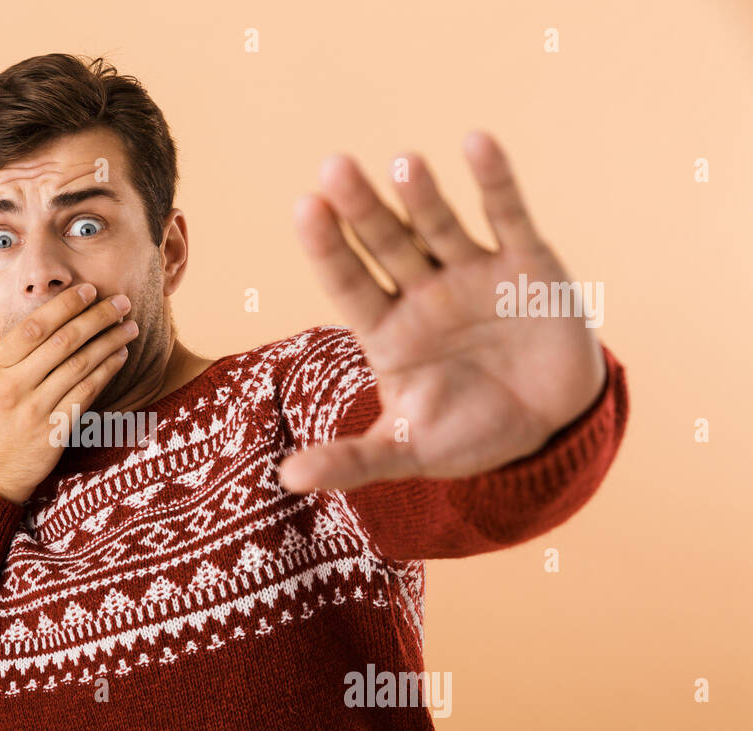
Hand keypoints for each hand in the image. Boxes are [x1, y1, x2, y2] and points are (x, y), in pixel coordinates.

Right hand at [0, 283, 137, 503]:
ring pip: (79, 367)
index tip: (89, 290)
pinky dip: (105, 373)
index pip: (33, 327)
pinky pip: (85, 396)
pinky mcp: (54, 433)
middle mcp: (13, 387)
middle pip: (62, 342)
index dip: (65, 305)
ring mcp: (34, 411)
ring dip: (108, 343)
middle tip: (121, 303)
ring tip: (129, 327)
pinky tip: (119, 358)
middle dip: (96, 318)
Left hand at [278, 131, 607, 493]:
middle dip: (363, 210)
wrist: (549, 426)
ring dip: (422, 196)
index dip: (329, 248)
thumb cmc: (467, 434)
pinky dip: (495, 181)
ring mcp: (472, 273)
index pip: (348, 282)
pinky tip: (476, 143)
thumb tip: (287, 479)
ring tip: (404, 164)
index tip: (306, 208)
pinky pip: (507, 216)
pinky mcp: (525, 264)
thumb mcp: (407, 451)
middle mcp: (422, 293)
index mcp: (387, 331)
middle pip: (386, 245)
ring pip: (439, 226)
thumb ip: (351, 461)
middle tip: (334, 168)